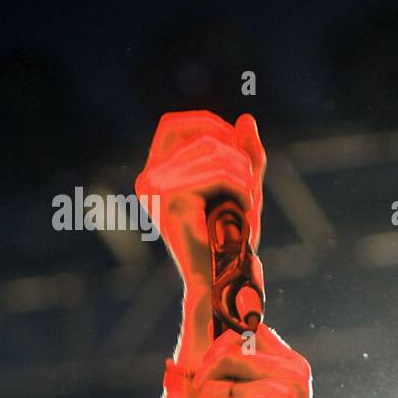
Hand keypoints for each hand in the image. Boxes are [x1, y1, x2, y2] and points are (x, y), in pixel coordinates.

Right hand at [135, 111, 266, 291]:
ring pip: (214, 153)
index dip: (208, 125)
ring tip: (246, 203)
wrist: (222, 279)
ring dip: (244, 176)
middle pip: (203, 139)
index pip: (174, 124)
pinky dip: (242, 188)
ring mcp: (155, 188)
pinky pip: (219, 174)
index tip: (237, 148)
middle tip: (249, 190)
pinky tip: (242, 210)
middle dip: (238, 159)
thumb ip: (246, 153)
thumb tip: (246, 119)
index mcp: (156, 173)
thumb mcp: (242, 187)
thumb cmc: (231, 237)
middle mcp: (148, 178)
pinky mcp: (170, 199)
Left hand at [193, 323, 319, 397]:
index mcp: (296, 366)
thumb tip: (211, 342)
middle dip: (208, 380)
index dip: (221, 348)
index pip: (250, 330)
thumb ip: (248, 372)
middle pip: (226, 352)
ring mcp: (282, 393)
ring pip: (214, 384)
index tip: (217, 376)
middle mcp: (293, 374)